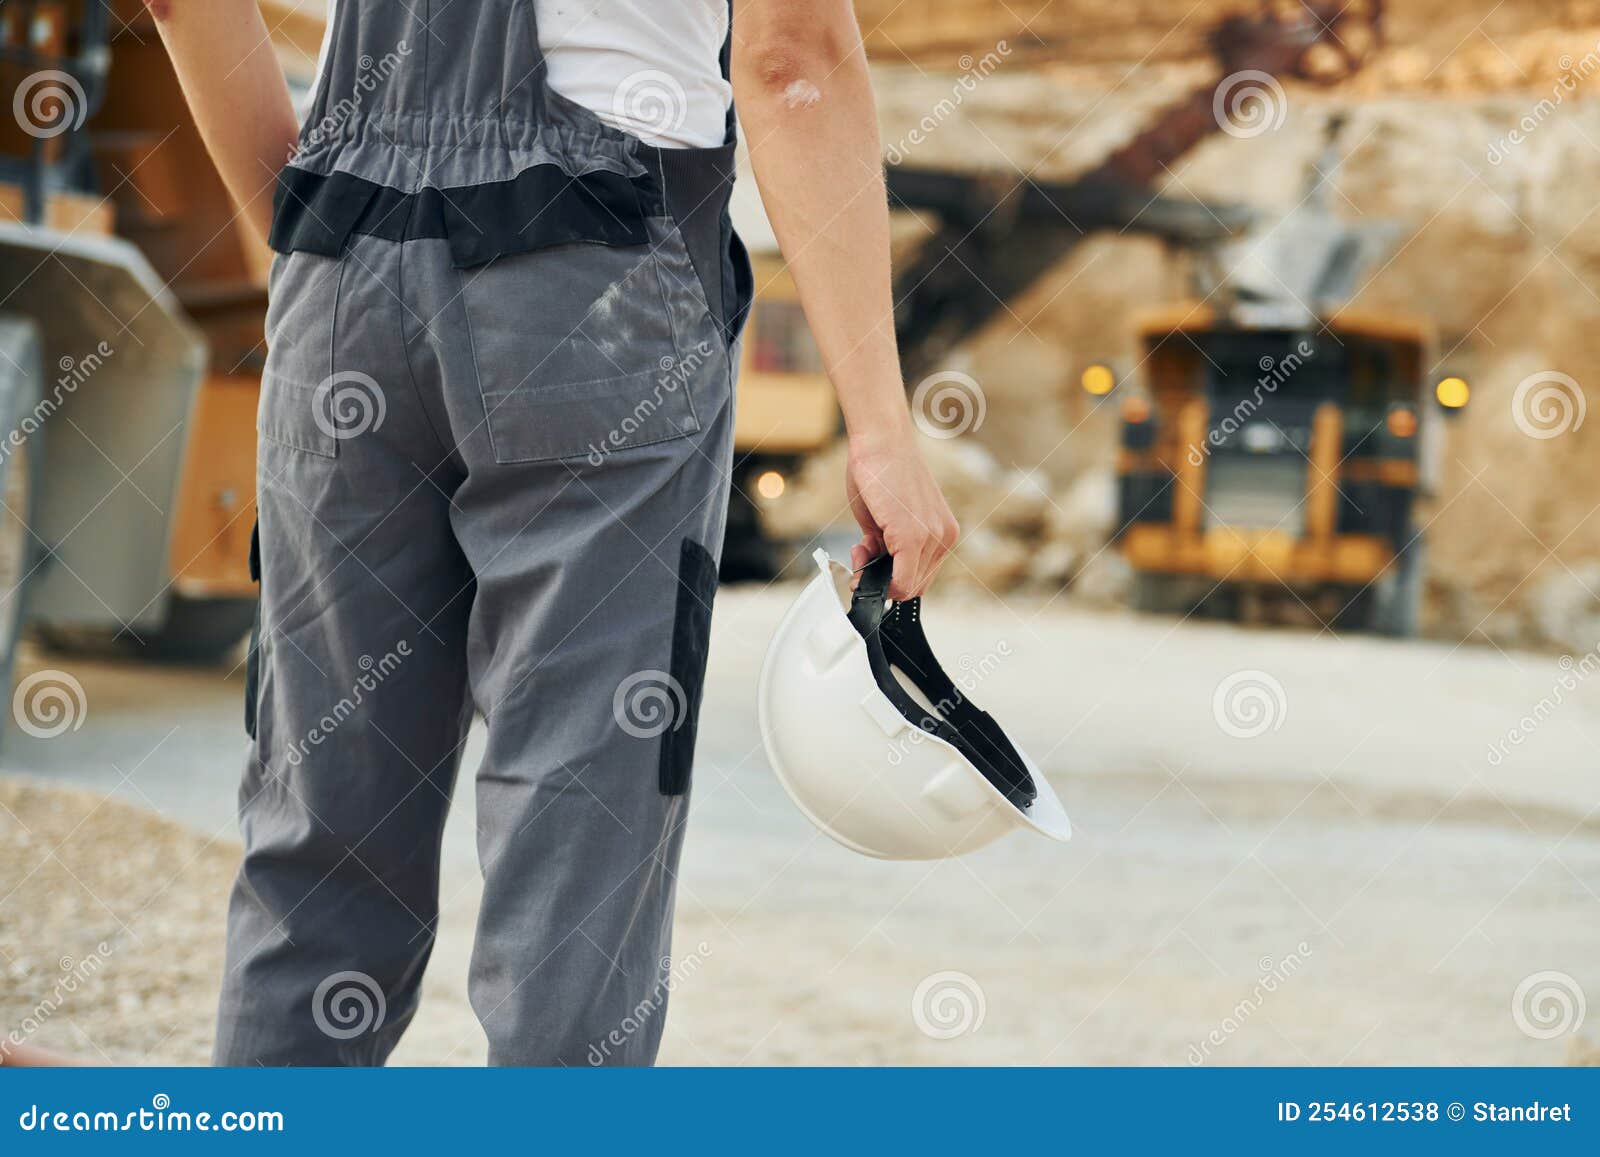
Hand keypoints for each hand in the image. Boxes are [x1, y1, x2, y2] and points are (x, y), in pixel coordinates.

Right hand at [845, 429, 958, 599]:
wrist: (882, 440)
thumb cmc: (882, 472)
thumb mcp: (889, 518)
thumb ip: (888, 547)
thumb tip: (874, 572)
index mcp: (943, 531)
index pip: (922, 576)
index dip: (893, 580)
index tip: (871, 568)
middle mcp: (943, 536)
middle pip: (914, 586)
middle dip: (882, 579)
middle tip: (861, 555)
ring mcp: (931, 538)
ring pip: (906, 585)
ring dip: (875, 574)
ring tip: (861, 545)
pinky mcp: (912, 537)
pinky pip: (900, 580)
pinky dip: (876, 577)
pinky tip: (861, 550)